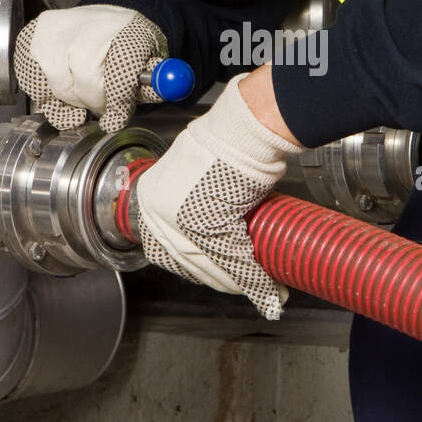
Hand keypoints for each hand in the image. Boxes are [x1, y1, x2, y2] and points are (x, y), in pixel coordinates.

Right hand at [14, 4, 168, 131]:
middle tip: (101, 106)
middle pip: (86, 76)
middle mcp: (90, 21)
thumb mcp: (151, 63)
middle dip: (95, 101)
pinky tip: (63, 93)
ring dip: (71, 101)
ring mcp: (57, 27)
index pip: (122, 67)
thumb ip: (153, 83)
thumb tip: (151, 96)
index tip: (116, 118)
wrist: (107, 22)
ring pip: (58, 82)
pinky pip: (33, 80)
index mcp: (127, 28)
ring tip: (83, 99)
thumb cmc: (128, 46)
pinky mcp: (32, 35)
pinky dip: (47, 97)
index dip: (119, 100)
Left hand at [134, 72, 302, 319]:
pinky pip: (233, 261)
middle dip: (218, 279)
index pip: (165, 249)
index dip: (192, 268)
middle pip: (188, 263)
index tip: (213, 274)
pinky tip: (269, 291)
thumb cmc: (227, 143)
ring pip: (209, 266)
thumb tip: (221, 219)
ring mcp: (182, 220)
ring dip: (238, 283)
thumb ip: (201, 202)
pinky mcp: (208, 226)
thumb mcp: (202, 176)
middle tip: (242, 284)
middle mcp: (159, 211)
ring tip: (262, 288)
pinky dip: (255, 281)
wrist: (243, 130)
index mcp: (152, 197)